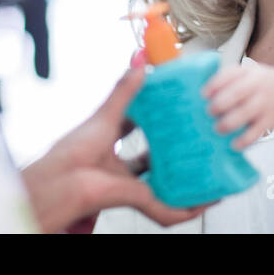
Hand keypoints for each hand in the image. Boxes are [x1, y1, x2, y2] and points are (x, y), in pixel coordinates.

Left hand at [20, 65, 211, 232]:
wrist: (63, 182)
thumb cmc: (74, 152)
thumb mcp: (106, 115)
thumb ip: (124, 91)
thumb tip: (139, 63)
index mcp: (110, 148)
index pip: (137, 134)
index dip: (156, 125)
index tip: (175, 113)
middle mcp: (121, 170)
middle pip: (155, 164)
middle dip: (176, 156)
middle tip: (198, 144)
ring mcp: (132, 188)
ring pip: (166, 189)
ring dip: (188, 184)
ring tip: (209, 173)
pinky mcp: (141, 202)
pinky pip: (170, 211)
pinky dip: (189, 208)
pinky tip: (206, 199)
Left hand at [203, 63, 273, 150]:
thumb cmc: (266, 84)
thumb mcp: (251, 73)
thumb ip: (232, 80)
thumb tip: (204, 95)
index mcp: (249, 72)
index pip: (229, 74)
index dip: (214, 85)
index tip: (203, 94)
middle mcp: (257, 86)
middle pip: (235, 94)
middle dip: (219, 105)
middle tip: (209, 112)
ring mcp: (264, 103)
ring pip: (244, 114)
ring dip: (228, 123)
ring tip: (218, 128)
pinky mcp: (270, 120)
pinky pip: (255, 132)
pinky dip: (244, 140)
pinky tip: (234, 144)